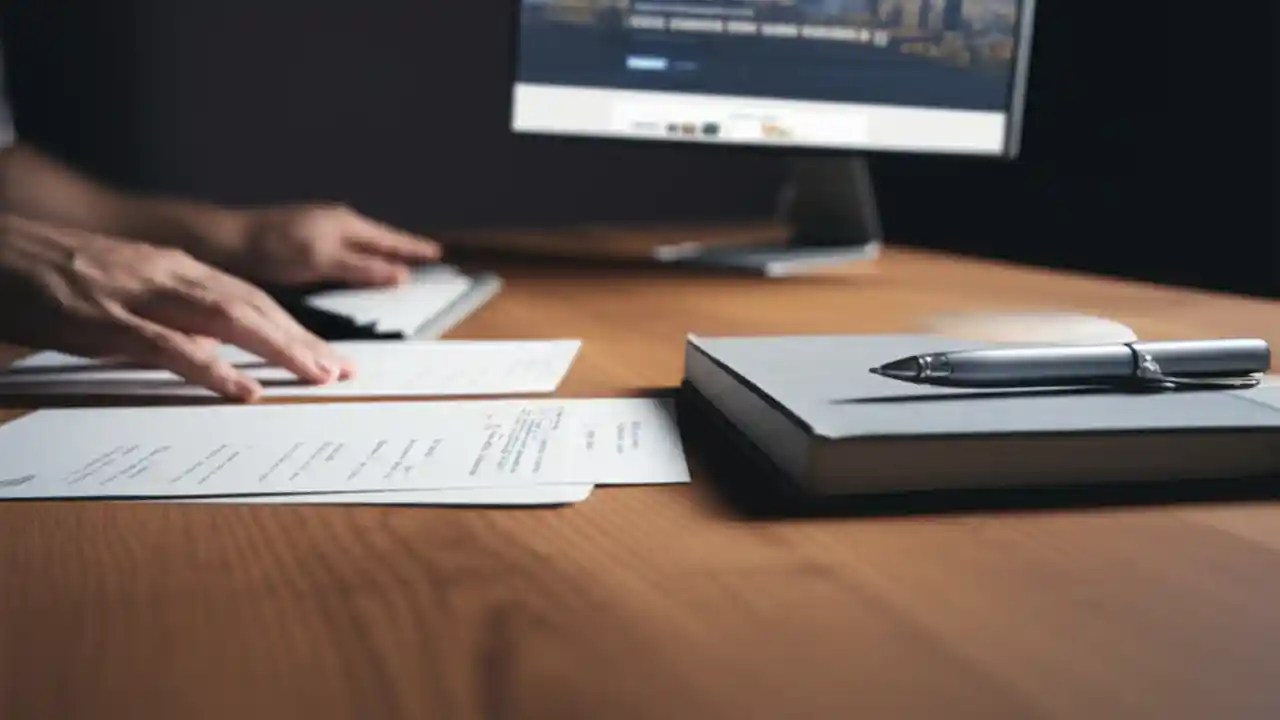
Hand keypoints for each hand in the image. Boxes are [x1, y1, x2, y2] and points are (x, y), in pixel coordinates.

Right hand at [0, 215, 354, 400]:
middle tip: (343, 373)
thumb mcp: (126, 292)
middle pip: (253, 306)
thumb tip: (216, 353)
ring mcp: (137, 294)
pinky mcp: (104, 320)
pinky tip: (243, 389)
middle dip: (303, 340)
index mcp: (174, 268)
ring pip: (226, 317)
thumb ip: (172, 318)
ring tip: (315, 376)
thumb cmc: (55, 276)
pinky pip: (168, 346)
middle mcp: (168, 273)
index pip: (252, 298)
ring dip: (278, 348)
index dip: (296, 328)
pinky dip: (211, 368)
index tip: (331, 357)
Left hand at [213, 204, 440, 287]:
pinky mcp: (301, 238)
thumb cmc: (271, 250)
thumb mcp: (322, 261)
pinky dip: (357, 256)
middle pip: (378, 237)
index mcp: (345, 223)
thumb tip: (402, 274)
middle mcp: (335, 220)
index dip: (413, 248)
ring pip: (359, 241)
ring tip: (395, 262)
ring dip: (379, 252)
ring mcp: (317, 227)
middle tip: (424, 256)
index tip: (437, 253)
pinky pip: (342, 247)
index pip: (390, 238)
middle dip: (401, 247)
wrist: (222, 241)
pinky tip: (351, 264)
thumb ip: (363, 267)